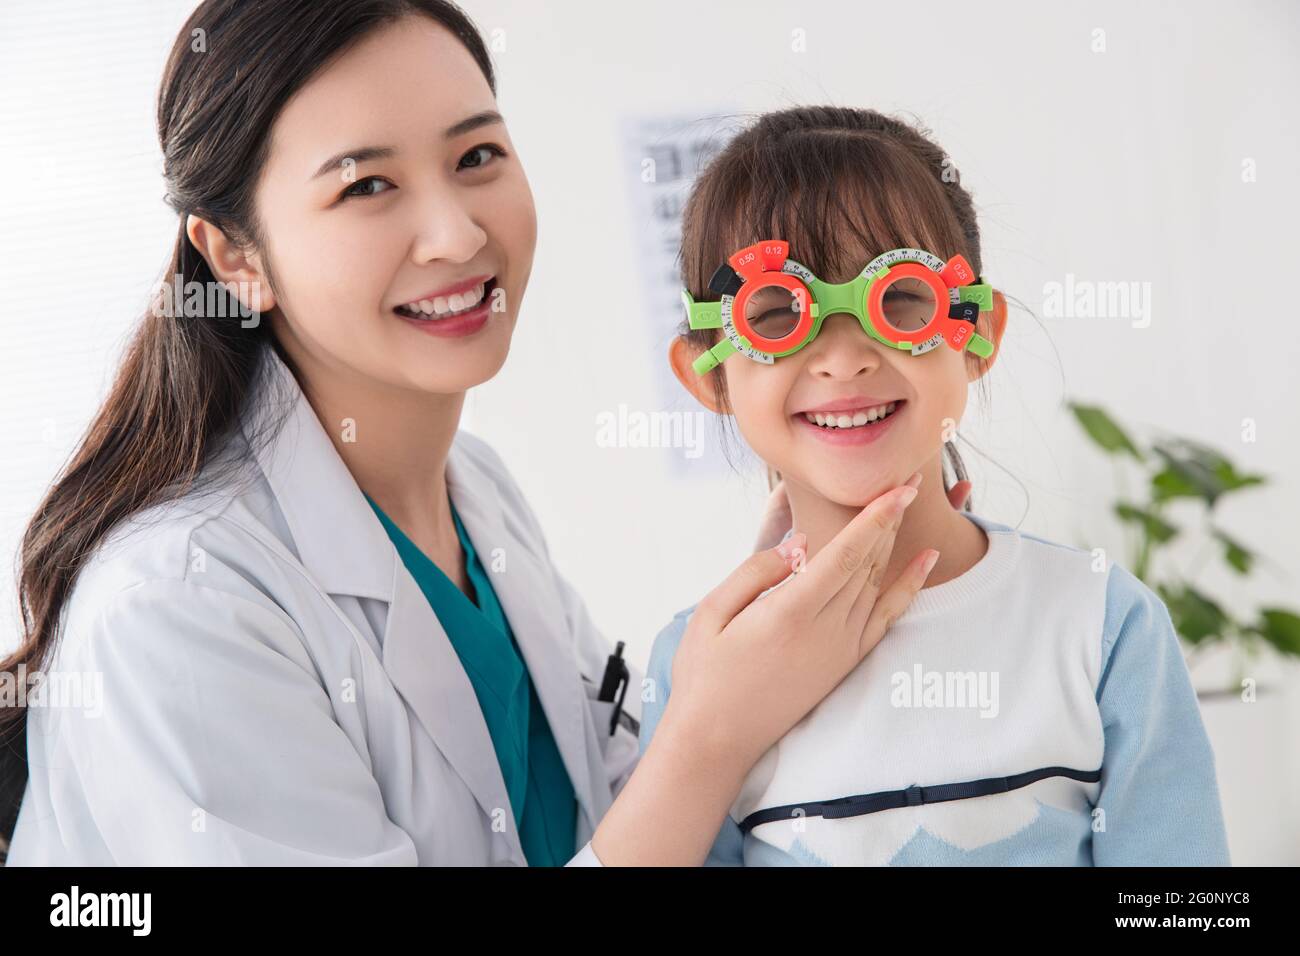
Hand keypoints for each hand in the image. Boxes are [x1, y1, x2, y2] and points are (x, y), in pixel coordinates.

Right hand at [667, 472, 938, 773]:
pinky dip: (910, 586)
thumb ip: (756, 572)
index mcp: (789, 613)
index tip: (898, 486)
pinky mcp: (845, 663)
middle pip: (869, 562)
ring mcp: (840, 649)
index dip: (875, 517)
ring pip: (879, 582)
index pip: (845, 554)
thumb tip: (799, 543)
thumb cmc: (705, 673)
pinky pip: (887, 617)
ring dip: (895, 540)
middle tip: (906, 475)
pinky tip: (927, 558)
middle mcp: (825, 631)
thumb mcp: (711, 613)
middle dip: (889, 517)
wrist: (717, 739)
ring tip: (906, 500)